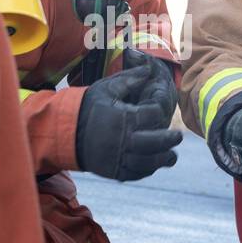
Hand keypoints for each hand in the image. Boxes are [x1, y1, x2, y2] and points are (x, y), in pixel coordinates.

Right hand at [76, 56, 181, 180]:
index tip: (159, 109)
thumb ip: (130, 78)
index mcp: (123, 117)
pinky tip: (155, 163)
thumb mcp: (107, 87)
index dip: (159, 110)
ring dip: (162, 158)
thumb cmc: (88, 106)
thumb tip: (149, 69)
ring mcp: (117, 158)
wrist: (64, 131)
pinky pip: (136, 173)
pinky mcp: (113, 171)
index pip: (153, 115)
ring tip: (171, 155)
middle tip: (178, 136)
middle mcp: (122, 140)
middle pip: (155, 143)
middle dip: (169, 140)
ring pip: (148, 162)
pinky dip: (148, 169)